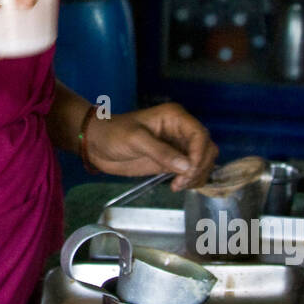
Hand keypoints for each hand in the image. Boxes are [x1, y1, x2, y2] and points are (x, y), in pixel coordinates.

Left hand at [84, 103, 217, 191]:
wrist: (97, 144)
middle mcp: (181, 130)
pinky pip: (191, 171)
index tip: (190, 171)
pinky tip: (176, 186)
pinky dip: (190, 180)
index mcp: (175, 117)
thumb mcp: (135, 140)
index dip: (200, 154)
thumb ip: (161, 152)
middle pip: (207, 149)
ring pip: (203, 162)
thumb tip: (188, 167)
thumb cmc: (113, 134)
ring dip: (197, 176)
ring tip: (177, 185)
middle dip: (199, 167)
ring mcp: (177, 146)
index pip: (200, 135)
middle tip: (181, 182)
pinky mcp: (172, 161)